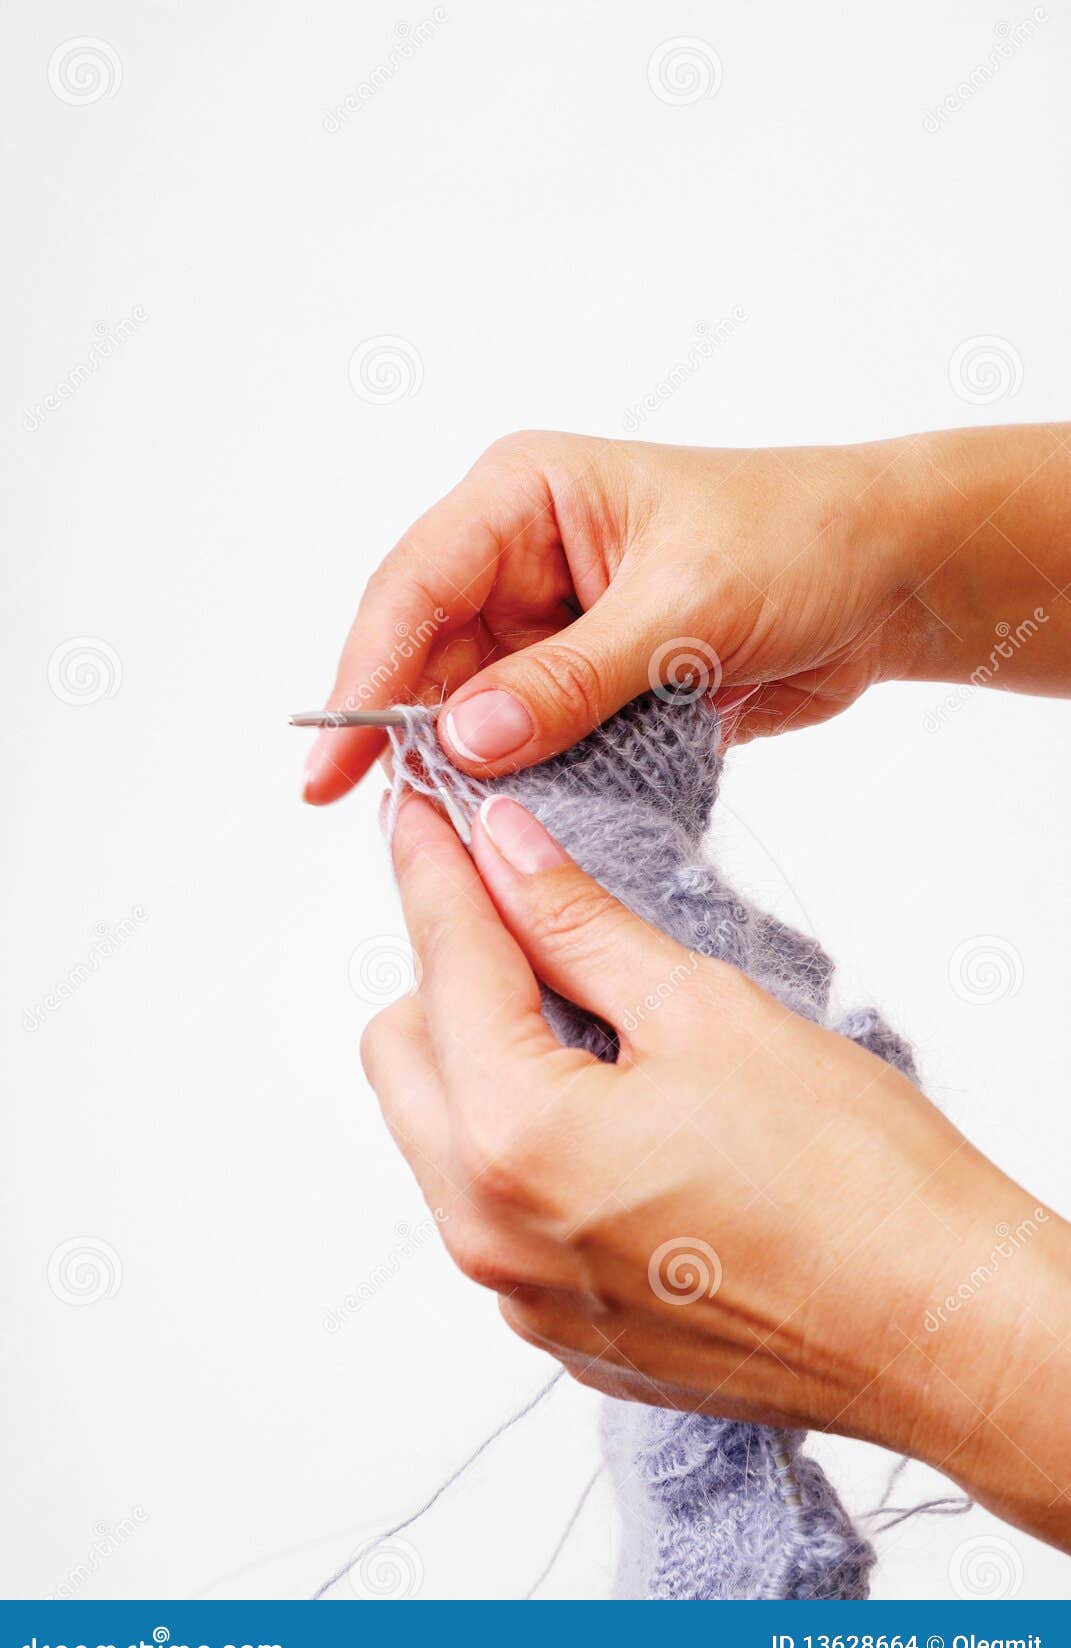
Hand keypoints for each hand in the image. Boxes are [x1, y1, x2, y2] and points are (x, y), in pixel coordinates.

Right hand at [304, 423, 1070, 803]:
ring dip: (475, 772)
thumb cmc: (799, 540)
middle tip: (399, 829)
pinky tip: (521, 825)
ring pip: (474, 712)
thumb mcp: (683, 607)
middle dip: (411, 740)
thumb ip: (570, 679)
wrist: (888, 576)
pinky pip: (532, 742)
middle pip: (427, 658)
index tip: (333, 769)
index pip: (413, 588)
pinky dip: (529, 784)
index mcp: (525, 496)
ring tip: (464, 837)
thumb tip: (464, 740)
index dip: (364, 680)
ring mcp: (551, 626)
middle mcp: (520, 558)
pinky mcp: (586, 683)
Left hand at [362, 793, 1070, 1549]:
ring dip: (480, 1056)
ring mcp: (520, 1294)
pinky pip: (491, 1206)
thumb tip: (504, 848)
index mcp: (513, 1142)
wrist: (943, 1332)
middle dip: (446, 969)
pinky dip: (519, 1140)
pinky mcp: (562, 1327)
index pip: (442, 963)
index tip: (424, 814)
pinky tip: (610, 1109)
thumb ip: (577, 923)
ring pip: (438, 1133)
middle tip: (525, 915)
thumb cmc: (857, 1183)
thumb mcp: (706, 1011)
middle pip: (401, 1053)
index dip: (435, 870)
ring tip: (589, 1019)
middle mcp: (489, 1233)